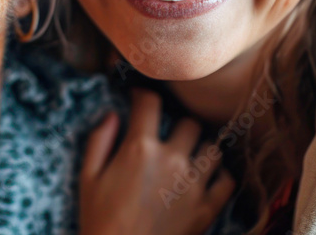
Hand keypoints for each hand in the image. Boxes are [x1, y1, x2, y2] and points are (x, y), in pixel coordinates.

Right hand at [80, 89, 235, 234]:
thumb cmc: (100, 220)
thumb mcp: (88, 177)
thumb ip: (99, 141)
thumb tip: (112, 116)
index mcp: (139, 149)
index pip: (150, 103)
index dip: (144, 95)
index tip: (141, 98)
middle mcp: (172, 160)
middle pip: (189, 123)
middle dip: (177, 123)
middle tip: (168, 133)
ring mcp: (194, 185)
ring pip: (213, 148)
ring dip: (201, 148)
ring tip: (189, 154)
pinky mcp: (207, 209)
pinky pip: (227, 181)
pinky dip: (219, 176)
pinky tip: (205, 178)